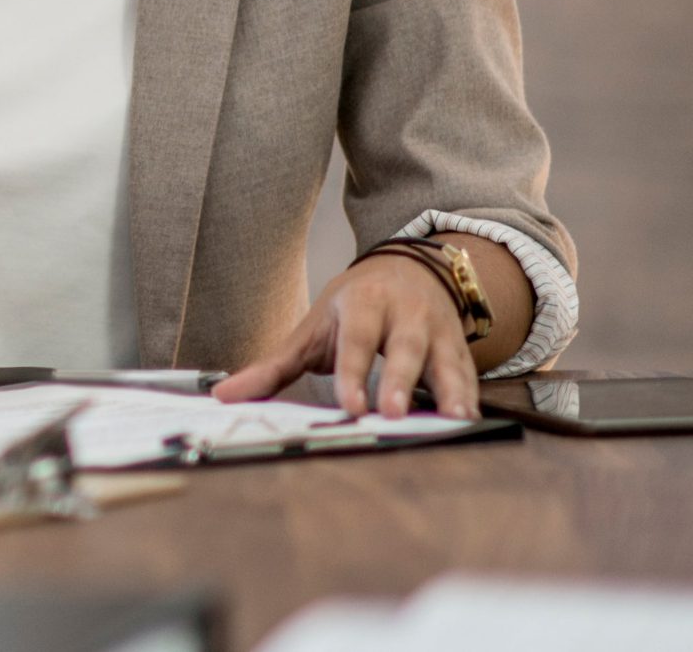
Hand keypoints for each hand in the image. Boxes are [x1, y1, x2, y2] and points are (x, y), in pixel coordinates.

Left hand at [215, 254, 478, 419]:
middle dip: (399, 381)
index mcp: (361, 304)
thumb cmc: (350, 307)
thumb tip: (222, 396)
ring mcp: (436, 329)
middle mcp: (403, 313)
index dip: (352, 373)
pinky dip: (470, 397)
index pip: (355, 340)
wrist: (405, 271)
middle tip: (393, 414)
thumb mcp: (310, 330)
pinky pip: (469, 373)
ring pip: (445, 359)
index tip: (351, 406)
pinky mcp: (460, 348)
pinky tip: (469, 421)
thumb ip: (271, 368)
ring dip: (449, 391)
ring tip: (452, 421)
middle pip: (404, 347)